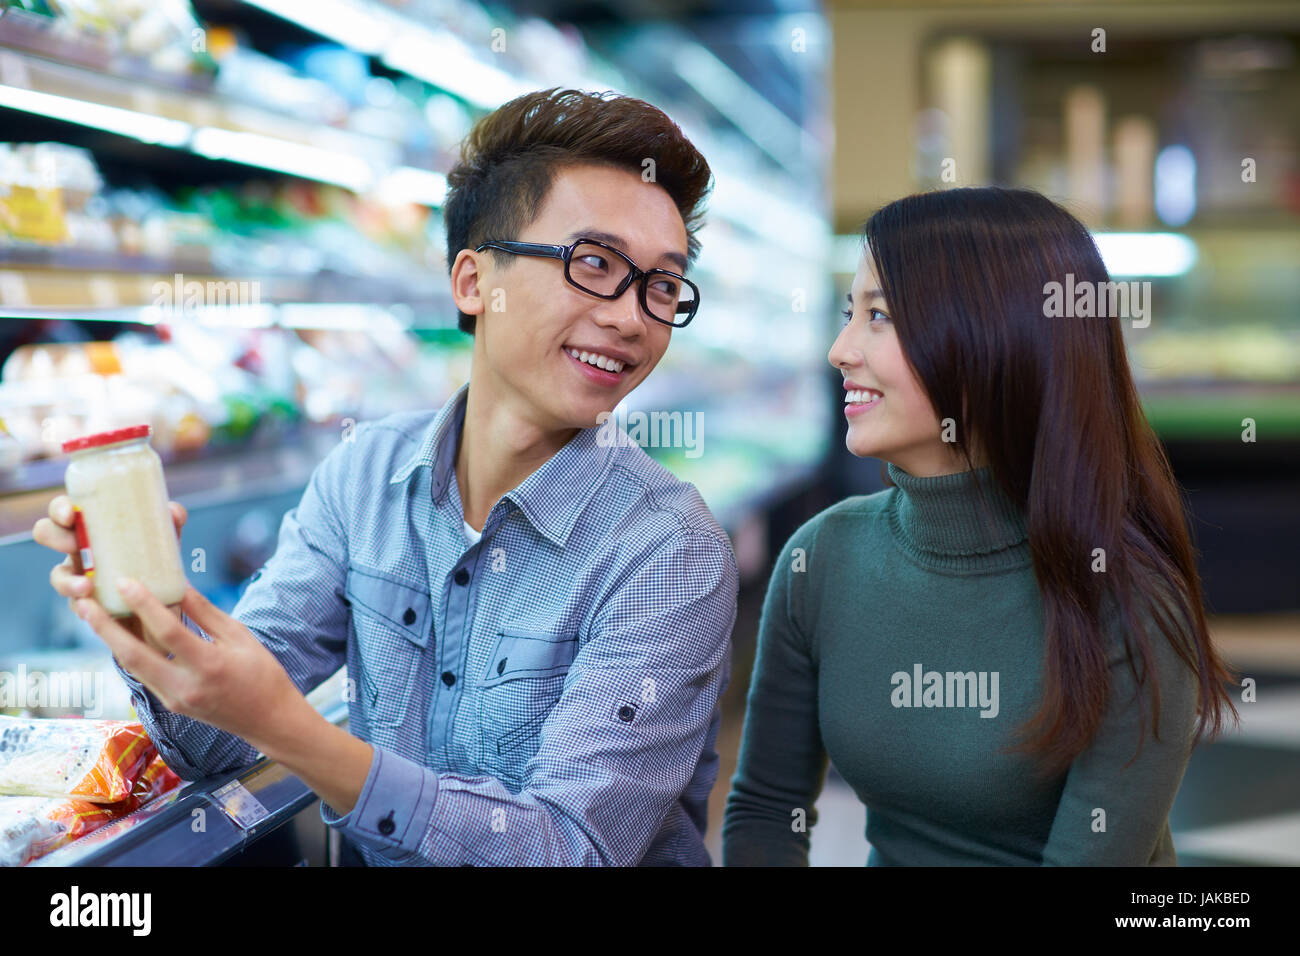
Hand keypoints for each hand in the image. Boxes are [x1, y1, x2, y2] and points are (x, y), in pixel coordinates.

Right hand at [35, 493, 186, 651]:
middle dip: (54, 536)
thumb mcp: (165, 543)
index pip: (66, 510)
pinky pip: (76, 606)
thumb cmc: (156, 561)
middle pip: (49, 534)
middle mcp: (80, 549)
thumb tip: (174, 511)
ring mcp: (79, 577)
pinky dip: (82, 607)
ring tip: (86, 587)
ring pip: (58, 576)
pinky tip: (92, 609)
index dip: (60, 508)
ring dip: (67, 581)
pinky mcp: (88, 605)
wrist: (163, 604)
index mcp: (93, 527)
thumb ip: (170, 526)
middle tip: (74, 543)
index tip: (71, 513)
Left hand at [73, 580, 300, 748]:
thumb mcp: (239, 636)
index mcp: (209, 666)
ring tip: (91, 614)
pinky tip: (117, 634)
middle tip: (83, 602)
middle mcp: (185, 687)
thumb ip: (205, 612)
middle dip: (105, 628)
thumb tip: (177, 584)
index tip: (126, 581)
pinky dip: (127, 652)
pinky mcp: (169, 704)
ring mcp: (173, 700)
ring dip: (109, 640)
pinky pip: (141, 674)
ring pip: (131, 667)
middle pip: (134, 655)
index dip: (145, 605)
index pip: (169, 632)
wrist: (267, 719)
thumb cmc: (261, 672)